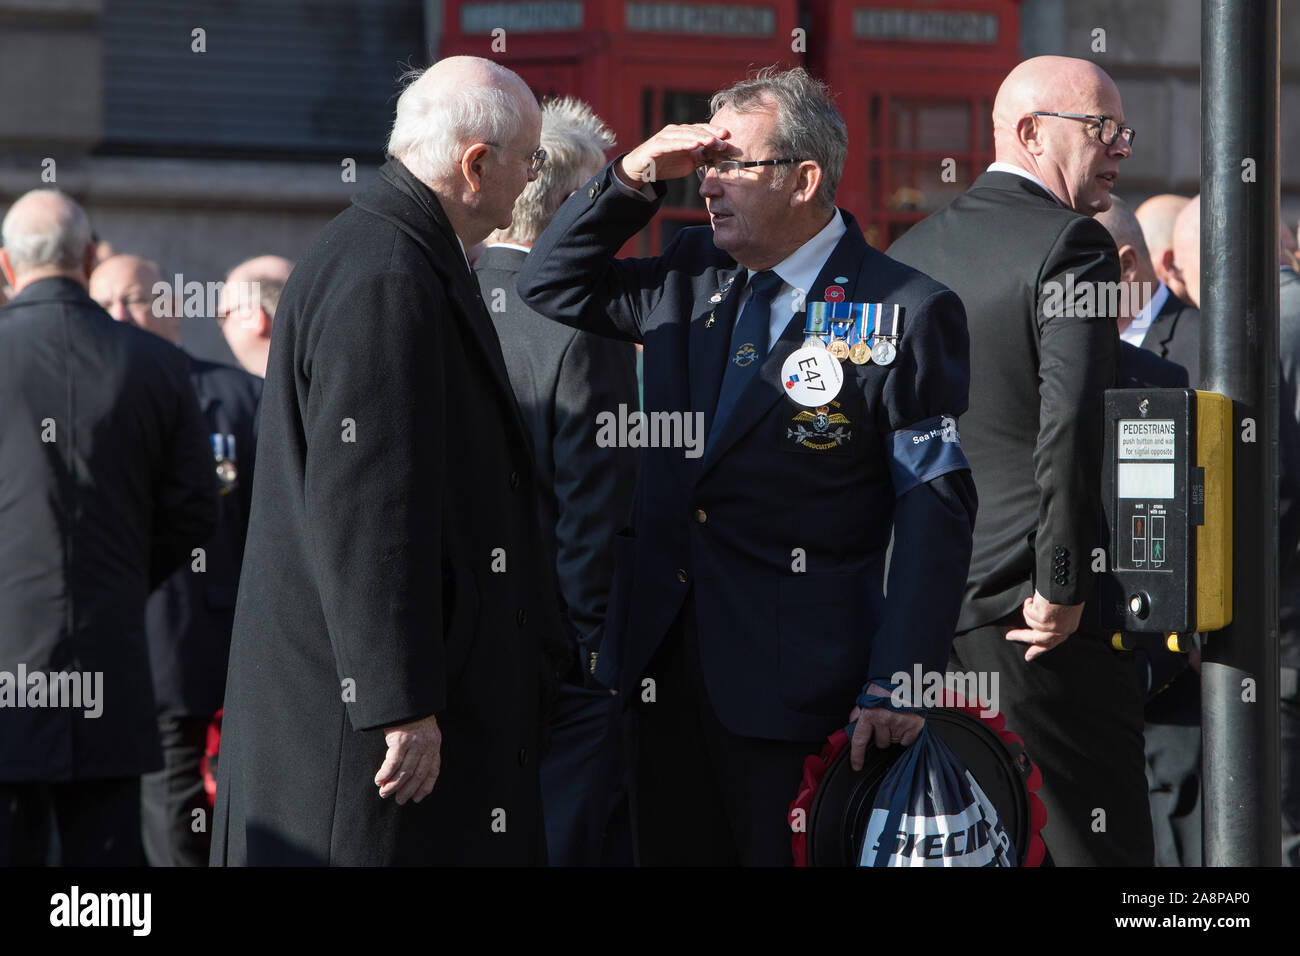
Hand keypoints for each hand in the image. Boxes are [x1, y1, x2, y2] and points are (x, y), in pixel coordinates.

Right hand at [374, 713, 441, 804]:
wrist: (408, 698)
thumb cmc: (413, 715)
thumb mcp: (426, 731)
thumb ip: (423, 747)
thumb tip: (414, 769)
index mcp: (434, 744)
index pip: (433, 771)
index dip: (425, 787)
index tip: (417, 798)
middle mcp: (427, 746)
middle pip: (417, 774)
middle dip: (407, 790)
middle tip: (398, 800)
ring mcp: (414, 744)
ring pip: (404, 772)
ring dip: (393, 785)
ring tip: (384, 793)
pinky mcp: (400, 740)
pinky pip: (392, 763)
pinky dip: (385, 774)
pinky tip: (379, 780)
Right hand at [616, 124, 733, 185]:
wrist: (641, 170)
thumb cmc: (666, 163)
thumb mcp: (689, 162)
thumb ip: (702, 157)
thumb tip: (721, 157)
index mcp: (685, 134)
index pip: (703, 130)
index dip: (716, 133)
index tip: (730, 138)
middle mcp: (676, 131)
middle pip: (697, 130)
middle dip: (711, 135)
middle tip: (725, 140)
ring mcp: (666, 136)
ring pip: (686, 134)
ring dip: (700, 137)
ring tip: (712, 141)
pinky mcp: (656, 145)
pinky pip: (671, 143)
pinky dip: (683, 143)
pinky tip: (694, 145)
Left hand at [849, 682, 923, 769]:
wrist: (905, 678)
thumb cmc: (885, 687)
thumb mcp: (866, 697)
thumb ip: (858, 713)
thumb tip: (851, 727)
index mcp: (869, 714)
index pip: (859, 740)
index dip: (857, 756)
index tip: (857, 765)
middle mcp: (883, 720)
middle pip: (880, 743)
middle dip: (882, 736)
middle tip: (885, 722)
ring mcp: (899, 724)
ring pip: (893, 742)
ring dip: (893, 734)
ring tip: (895, 719)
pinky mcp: (914, 726)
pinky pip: (907, 741)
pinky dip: (906, 735)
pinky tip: (905, 723)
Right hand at [1006, 591, 1082, 661]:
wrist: (1067, 584)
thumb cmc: (1068, 593)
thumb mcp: (1066, 611)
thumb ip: (1056, 620)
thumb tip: (1042, 625)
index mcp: (1067, 628)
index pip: (1051, 643)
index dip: (1038, 650)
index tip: (1028, 657)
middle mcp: (1059, 630)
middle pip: (1035, 638)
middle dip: (1020, 636)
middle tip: (1009, 636)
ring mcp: (1050, 626)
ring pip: (1030, 620)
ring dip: (1030, 609)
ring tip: (1036, 599)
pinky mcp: (1041, 618)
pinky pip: (1028, 611)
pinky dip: (1029, 603)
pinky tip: (1036, 597)